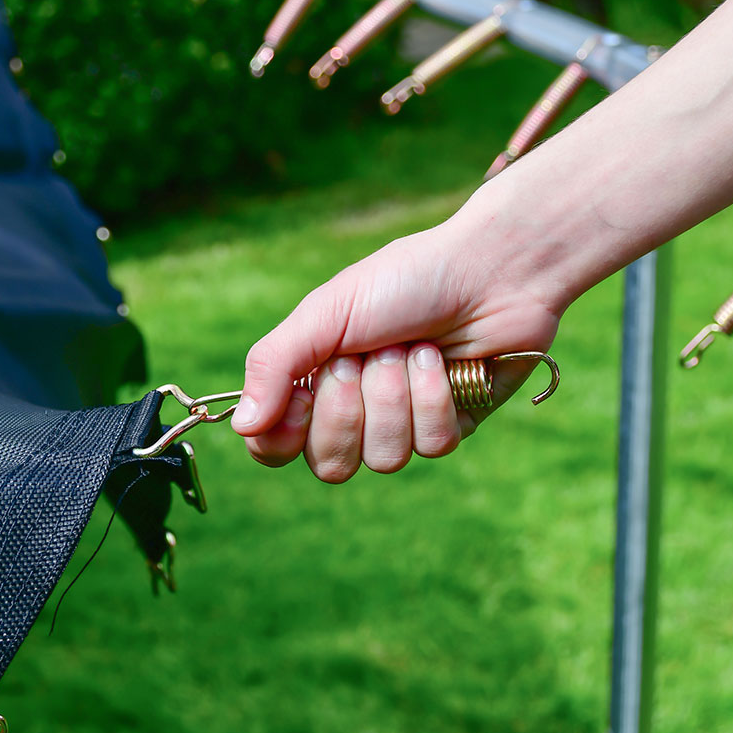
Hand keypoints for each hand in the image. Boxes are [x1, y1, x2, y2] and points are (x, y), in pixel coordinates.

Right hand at [229, 220, 564, 482]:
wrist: (489, 270)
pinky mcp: (451, 427)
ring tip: (413, 349)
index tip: (302, 396)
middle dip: (349, 405)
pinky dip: (435, 397)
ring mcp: (404, 424)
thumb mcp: (327, 312)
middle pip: (329, 462)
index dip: (282, 437)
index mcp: (314, 380)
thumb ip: (275, 365)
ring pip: (383, 459)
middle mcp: (355, 410)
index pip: (275, 447)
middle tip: (367, 354)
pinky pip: (431, 446)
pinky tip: (443, 361)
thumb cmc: (406, 280)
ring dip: (396, 396)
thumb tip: (242, 426)